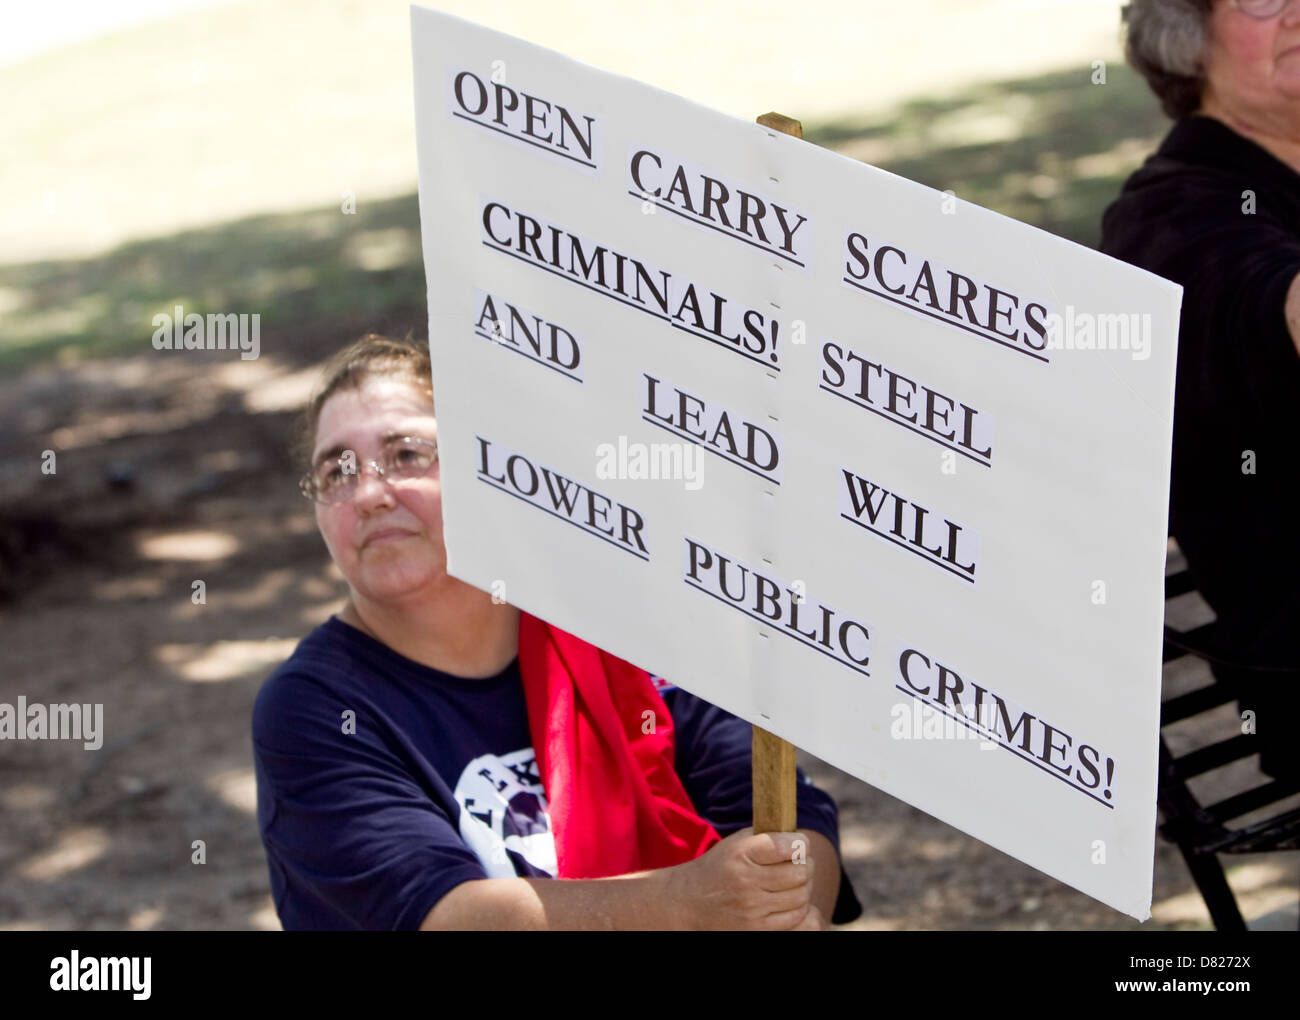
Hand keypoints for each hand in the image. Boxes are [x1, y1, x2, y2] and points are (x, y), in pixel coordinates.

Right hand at [666, 827, 818, 930]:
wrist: (690, 902)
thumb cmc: (720, 867)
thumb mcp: (736, 844)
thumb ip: (766, 836)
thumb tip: (801, 838)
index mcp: (741, 853)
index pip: (788, 846)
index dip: (801, 843)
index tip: (800, 843)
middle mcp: (746, 881)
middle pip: (800, 872)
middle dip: (806, 864)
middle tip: (802, 862)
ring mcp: (752, 908)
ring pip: (801, 895)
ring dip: (804, 886)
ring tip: (795, 880)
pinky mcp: (757, 928)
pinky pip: (795, 916)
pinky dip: (798, 906)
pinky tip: (789, 898)